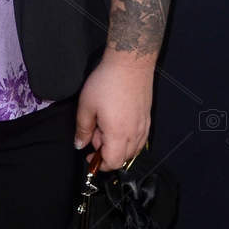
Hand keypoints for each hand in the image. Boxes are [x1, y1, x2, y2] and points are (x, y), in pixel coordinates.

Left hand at [73, 53, 152, 170]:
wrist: (130, 63)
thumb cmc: (106, 83)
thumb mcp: (86, 106)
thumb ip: (83, 129)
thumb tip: (80, 145)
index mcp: (118, 134)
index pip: (113, 163)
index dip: (100, 164)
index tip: (90, 155)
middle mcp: (134, 134)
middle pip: (123, 158)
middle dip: (107, 153)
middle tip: (95, 133)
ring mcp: (144, 126)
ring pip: (132, 150)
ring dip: (118, 146)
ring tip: (106, 126)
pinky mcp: (147, 118)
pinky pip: (140, 139)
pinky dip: (128, 139)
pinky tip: (118, 123)